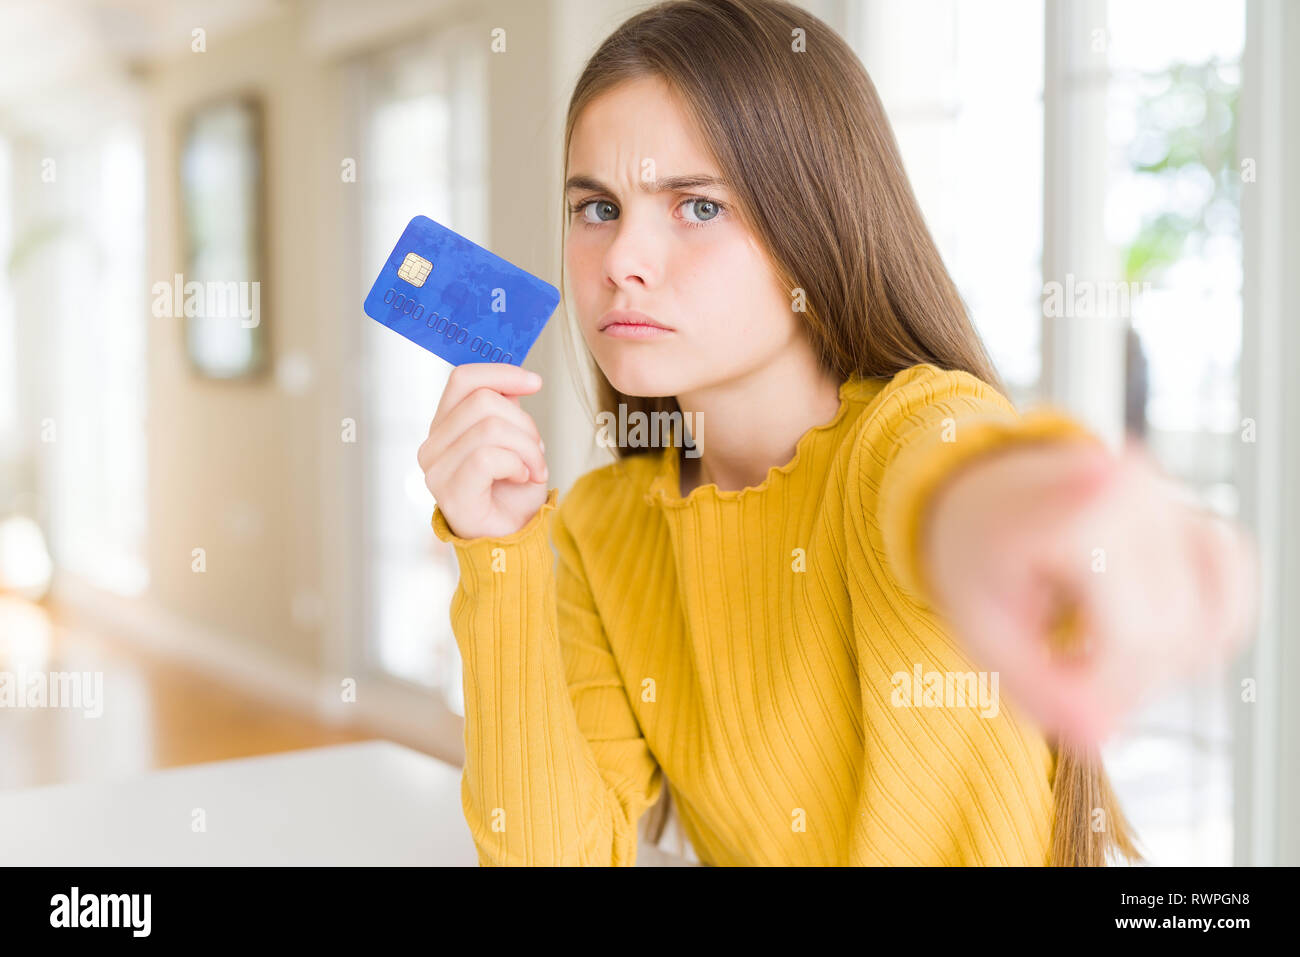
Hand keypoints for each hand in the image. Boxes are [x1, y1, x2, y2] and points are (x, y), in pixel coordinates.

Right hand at [418, 363, 549, 539]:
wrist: (513, 540)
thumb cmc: (512, 493)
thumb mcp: (515, 440)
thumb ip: (506, 410)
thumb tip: (514, 381)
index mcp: (444, 427)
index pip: (463, 379)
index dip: (501, 372)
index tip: (535, 383)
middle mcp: (432, 445)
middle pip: (484, 400)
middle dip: (524, 423)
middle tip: (537, 453)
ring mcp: (436, 470)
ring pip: (490, 427)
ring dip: (527, 448)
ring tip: (533, 469)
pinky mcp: (449, 492)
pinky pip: (489, 457)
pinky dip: (517, 464)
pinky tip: (523, 478)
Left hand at [922, 438, 1257, 746]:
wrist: (981, 495)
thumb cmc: (978, 558)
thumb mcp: (981, 629)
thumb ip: (1034, 687)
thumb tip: (1099, 740)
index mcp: (1076, 509)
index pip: (1134, 636)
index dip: (1104, 688)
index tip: (1059, 695)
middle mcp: (1138, 492)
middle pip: (1176, 633)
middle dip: (1128, 682)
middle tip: (1069, 678)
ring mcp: (1171, 498)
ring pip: (1214, 617)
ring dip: (1170, 661)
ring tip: (1099, 654)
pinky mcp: (1193, 511)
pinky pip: (1232, 582)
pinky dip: (1207, 626)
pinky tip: (1150, 636)